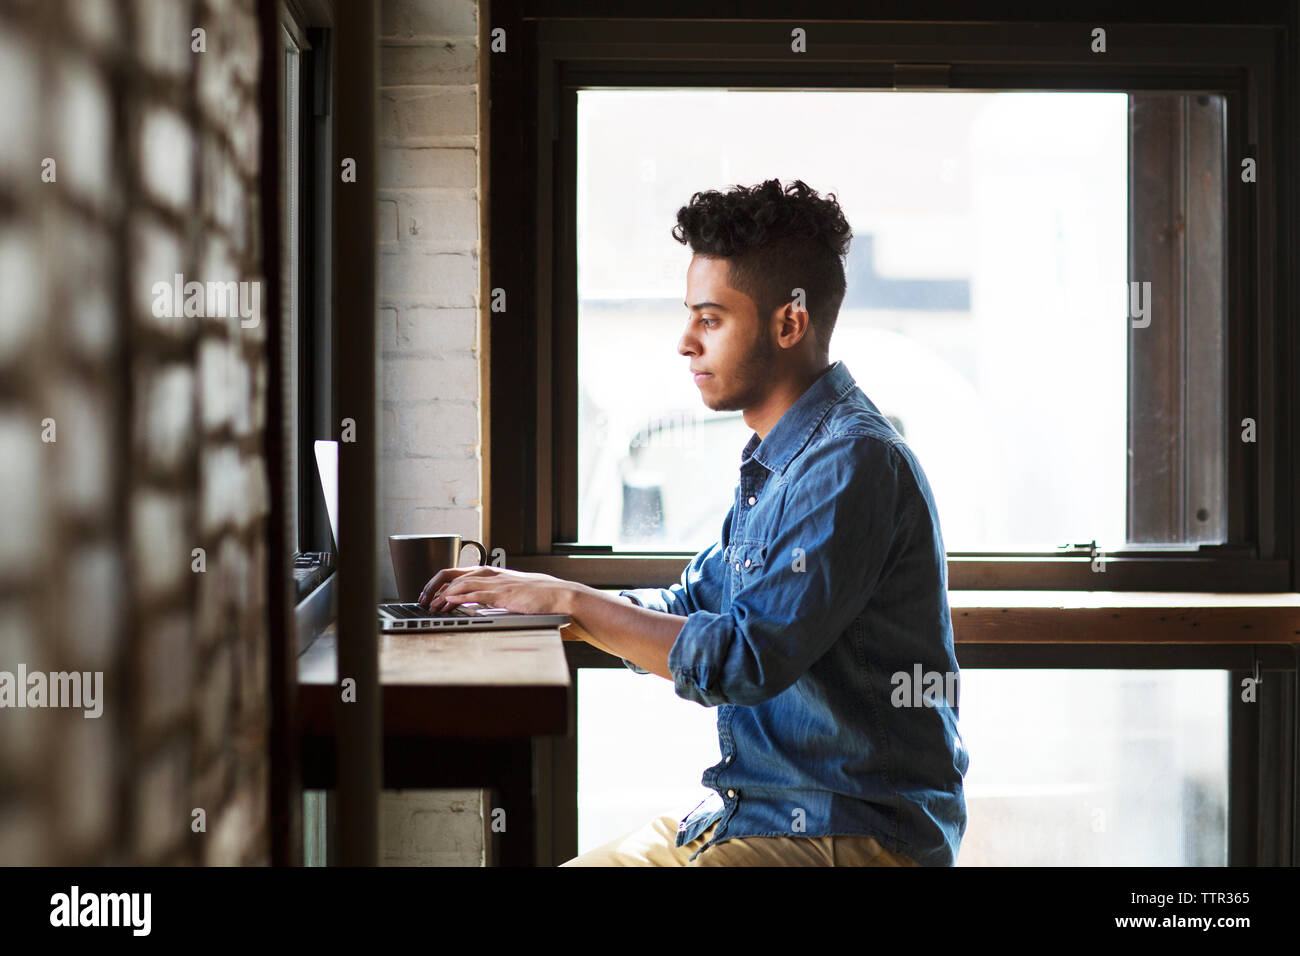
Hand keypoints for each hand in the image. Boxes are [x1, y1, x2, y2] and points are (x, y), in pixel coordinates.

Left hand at [417, 566, 576, 615]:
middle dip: (434, 587)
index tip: (428, 596)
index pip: (456, 573)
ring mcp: (497, 583)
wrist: (560, 596)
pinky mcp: (504, 594)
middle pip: (453, 574)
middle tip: (423, 601)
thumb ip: (490, 596)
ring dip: (443, 595)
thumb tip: (471, 604)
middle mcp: (491, 574)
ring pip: (462, 583)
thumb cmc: (538, 597)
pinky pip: (477, 594)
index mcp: (491, 573)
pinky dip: (461, 597)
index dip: (439, 584)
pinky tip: (450, 601)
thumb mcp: (509, 594)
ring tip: (432, 606)